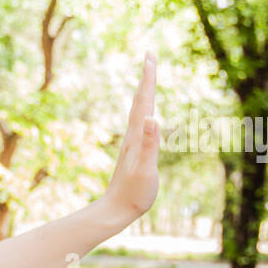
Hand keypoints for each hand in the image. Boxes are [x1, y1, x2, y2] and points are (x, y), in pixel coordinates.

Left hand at [100, 52, 159, 221]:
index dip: (149, 79)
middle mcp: (133, 136)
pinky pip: (140, 124)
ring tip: (148, 79)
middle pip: (140, 101)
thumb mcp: (145, 169)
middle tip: (150, 56)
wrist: (115, 210)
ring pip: (139, 112)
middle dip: (147, 78)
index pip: (145, 102)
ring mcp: (132, 144)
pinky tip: (145, 115)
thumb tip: (152, 119)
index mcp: (137, 137)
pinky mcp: (133, 153)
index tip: (150, 57)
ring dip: (144, 93)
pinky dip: (144, 112)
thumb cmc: (133, 193)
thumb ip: (149, 145)